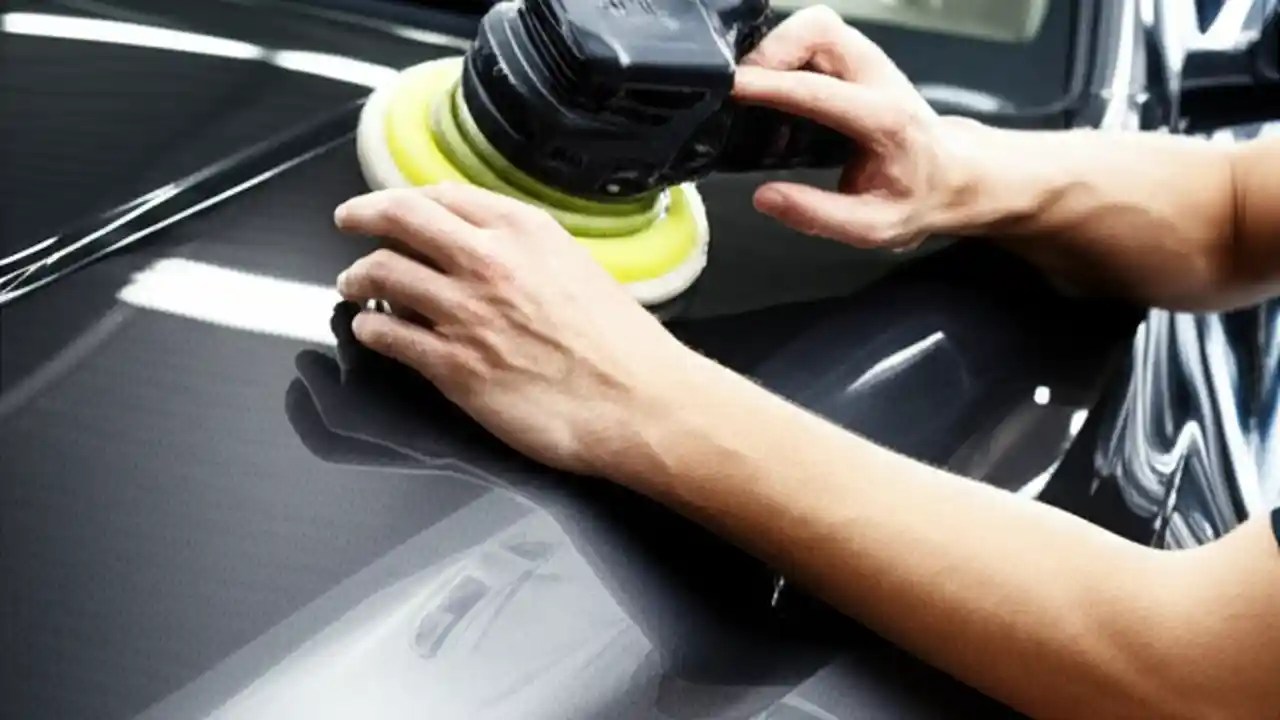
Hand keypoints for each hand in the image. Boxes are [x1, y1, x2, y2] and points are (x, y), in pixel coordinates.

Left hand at [332, 183, 706, 475]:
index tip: (393, 204)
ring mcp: (464, 312)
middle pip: (397, 219)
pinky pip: (387, 336)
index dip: (406, 197)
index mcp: (523, 231)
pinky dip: (370, 330)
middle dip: (361, 216)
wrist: (638, 402)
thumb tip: (489, 244)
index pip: (442, 194)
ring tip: (354, 284)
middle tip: (347, 221)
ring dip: (358, 277)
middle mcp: (487, 261)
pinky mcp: (452, 365)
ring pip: (381, 275)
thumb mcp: (578, 267)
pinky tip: (371, 332)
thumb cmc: (622, 345)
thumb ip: (528, 250)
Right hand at [733, 6, 979, 249]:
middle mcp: (878, 77)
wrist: (954, 173)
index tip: (731, 89)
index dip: (769, 85)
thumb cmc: (916, 198)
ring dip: (777, 47)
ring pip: (814, 25)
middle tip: (743, 90)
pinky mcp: (857, 58)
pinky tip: (774, 83)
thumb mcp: (872, 227)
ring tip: (754, 87)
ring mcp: (869, 60)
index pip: (818, 90)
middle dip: (772, 52)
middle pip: (819, 30)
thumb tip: (764, 197)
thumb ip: (817, 215)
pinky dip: (785, 50)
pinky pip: (814, 36)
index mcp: (885, 119)